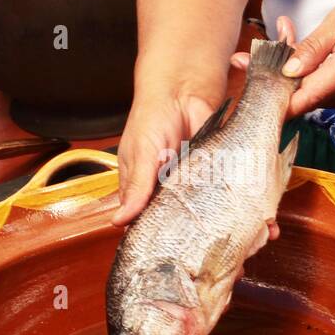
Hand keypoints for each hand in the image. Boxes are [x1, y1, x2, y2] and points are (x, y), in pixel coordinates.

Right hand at [113, 78, 223, 225]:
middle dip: (176, 224)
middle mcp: (162, 187)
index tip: (159, 246)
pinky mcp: (210, 173)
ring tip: (200, 216)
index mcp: (139, 186)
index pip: (141, 219)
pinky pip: (215, 190)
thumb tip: (117, 221)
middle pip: (169, 216)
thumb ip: (136, 187)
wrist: (184, 88)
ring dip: (197, 209)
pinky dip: (217, 192)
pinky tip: (217, 198)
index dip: (150, 232)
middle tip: (182, 234)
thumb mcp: (140, 153)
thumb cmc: (153, 117)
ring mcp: (187, 181)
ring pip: (194, 207)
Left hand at [232, 0, 334, 116]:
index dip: (273, 102)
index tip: (247, 97)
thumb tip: (286, 72)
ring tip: (276, 36)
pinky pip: (319, 88)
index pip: (304, 99)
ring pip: (308, 93)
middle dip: (272, 78)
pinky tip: (294, 46)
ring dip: (286, 72)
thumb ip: (312, 49)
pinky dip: (302, 72)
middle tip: (244, 57)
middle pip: (301, 97)